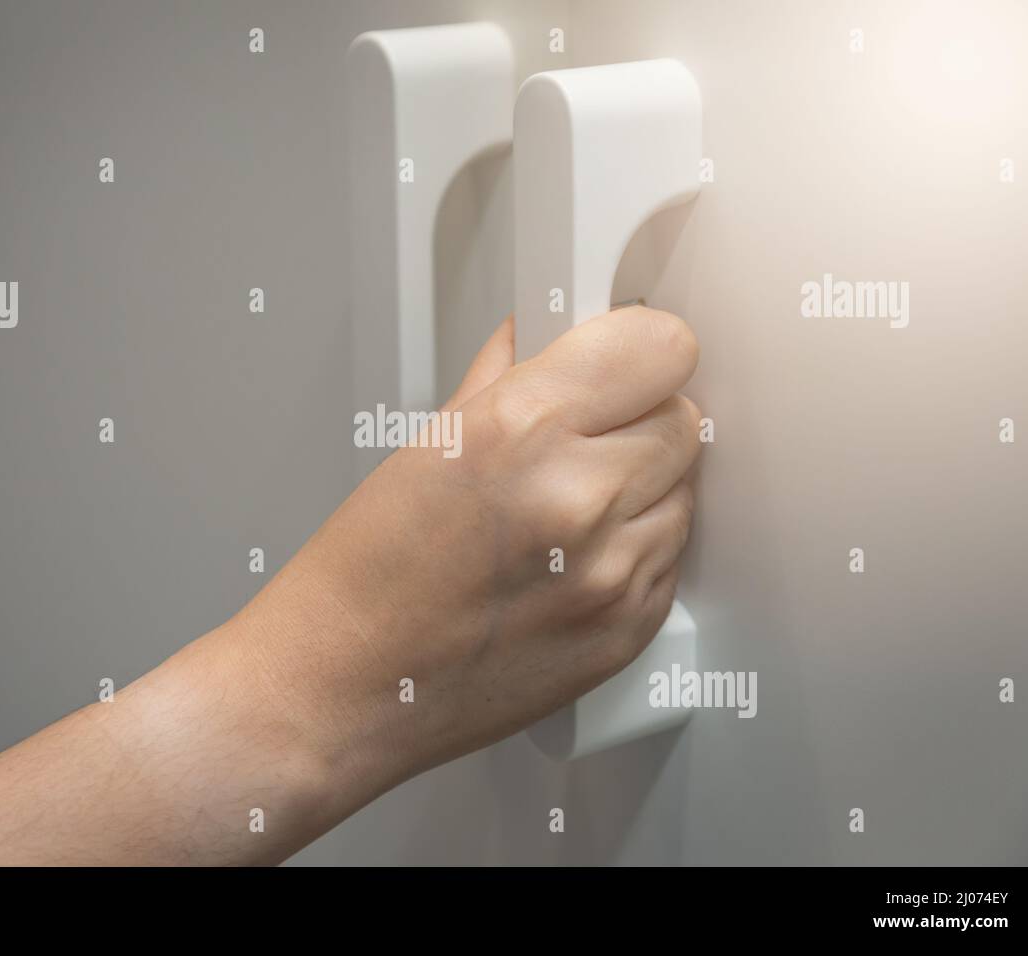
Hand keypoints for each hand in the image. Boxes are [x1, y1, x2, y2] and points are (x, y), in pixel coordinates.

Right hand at [231, 305, 701, 797]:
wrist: (343, 684)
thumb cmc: (364, 575)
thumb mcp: (423, 447)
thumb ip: (501, 380)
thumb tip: (538, 338)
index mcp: (521, 429)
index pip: (663, 347)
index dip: (644, 350)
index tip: (627, 362)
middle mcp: (577, 496)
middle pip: (684, 419)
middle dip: (642, 420)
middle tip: (586, 441)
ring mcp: (610, 572)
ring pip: (685, 490)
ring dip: (644, 489)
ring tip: (569, 509)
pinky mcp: (626, 632)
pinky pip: (671, 559)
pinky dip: (637, 551)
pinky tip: (574, 560)